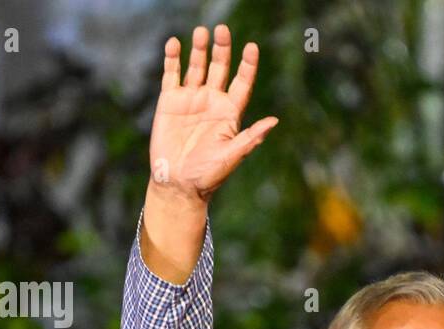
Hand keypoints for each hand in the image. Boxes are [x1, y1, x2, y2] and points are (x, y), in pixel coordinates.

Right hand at [150, 24, 277, 201]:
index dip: (247, 65)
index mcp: (229, 113)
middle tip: (222, 30)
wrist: (178, 183)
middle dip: (222, 49)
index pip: (242, 83)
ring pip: (196, 67)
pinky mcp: (169, 101)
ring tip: (202, 32)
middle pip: (219, 68)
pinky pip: (171, 75)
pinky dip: (172, 59)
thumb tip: (274, 121)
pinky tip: (174, 44)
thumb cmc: (208, 175)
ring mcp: (190, 99)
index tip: (252, 47)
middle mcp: (212, 102)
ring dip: (199, 49)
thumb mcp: (232, 156)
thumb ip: (251, 137)